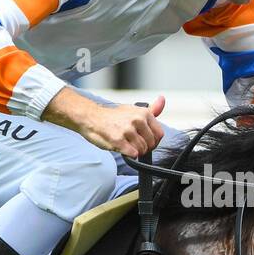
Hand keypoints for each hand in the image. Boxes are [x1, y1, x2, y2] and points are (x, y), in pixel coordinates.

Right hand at [45, 90, 165, 157]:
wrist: (90, 117)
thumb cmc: (112, 117)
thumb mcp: (133, 110)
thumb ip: (151, 110)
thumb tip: (162, 100)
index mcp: (143, 113)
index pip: (159, 134)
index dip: (153, 141)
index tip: (145, 141)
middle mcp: (137, 120)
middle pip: (151, 144)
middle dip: (144, 148)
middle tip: (133, 144)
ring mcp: (127, 131)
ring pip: (142, 150)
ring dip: (135, 151)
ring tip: (125, 144)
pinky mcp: (118, 141)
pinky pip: (133, 154)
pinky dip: (129, 154)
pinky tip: (121, 147)